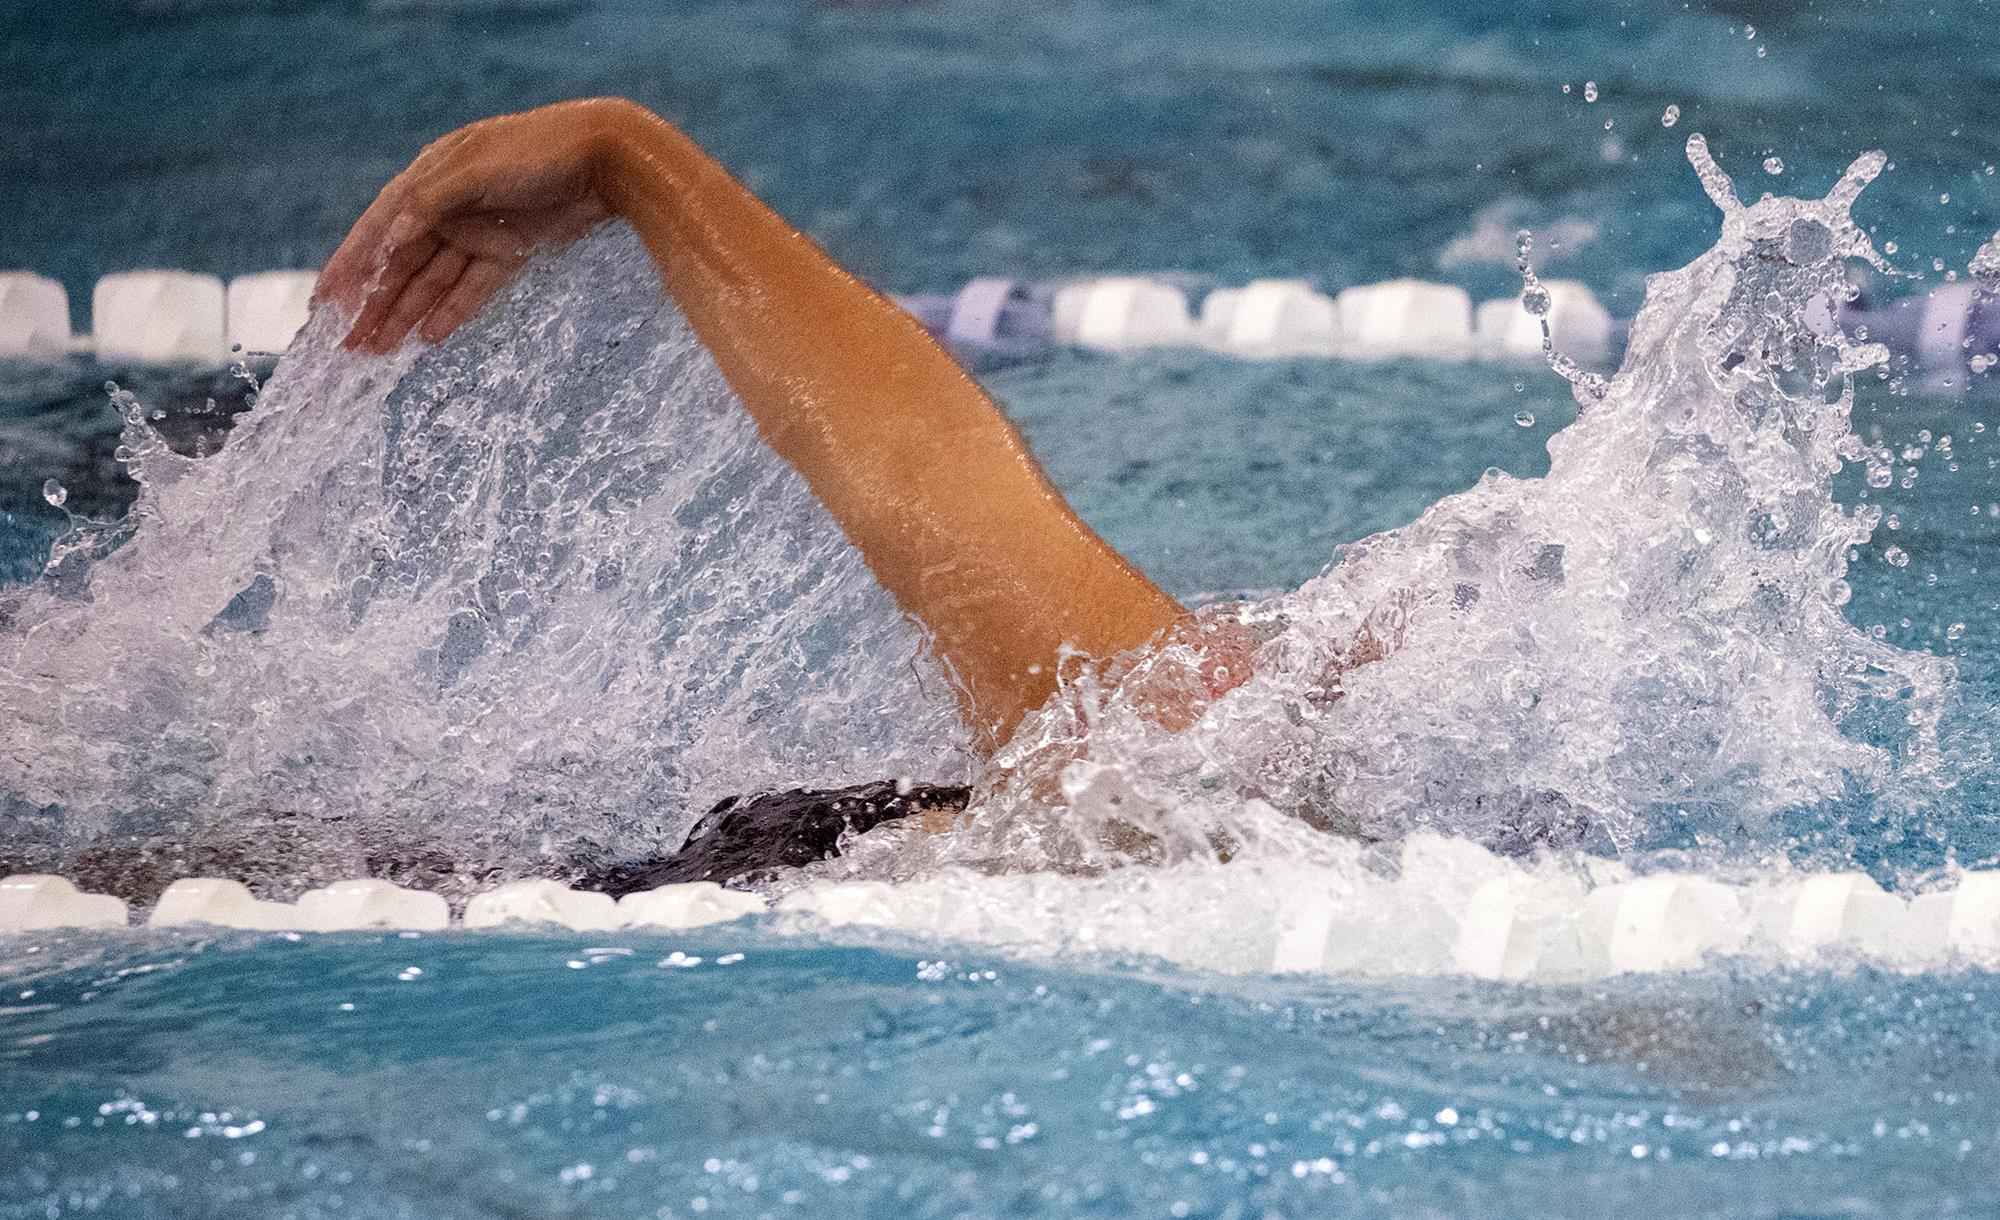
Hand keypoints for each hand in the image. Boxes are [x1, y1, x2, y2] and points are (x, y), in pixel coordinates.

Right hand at [317, 99, 632, 352]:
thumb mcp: (477, 169)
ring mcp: (481, 229)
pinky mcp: (512, 249)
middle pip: (404, 262)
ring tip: (379, 349)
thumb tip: (390, 238)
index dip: (352, 264)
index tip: (325, 301)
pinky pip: (473, 286)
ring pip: (434, 279)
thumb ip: (430, 201)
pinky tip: (428, 336)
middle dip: (375, 302)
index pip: (381, 227)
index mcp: (430, 177)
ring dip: (406, 312)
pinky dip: (452, 309)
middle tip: (349, 344)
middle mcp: (449, 205)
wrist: (609, 156)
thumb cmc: (540, 150)